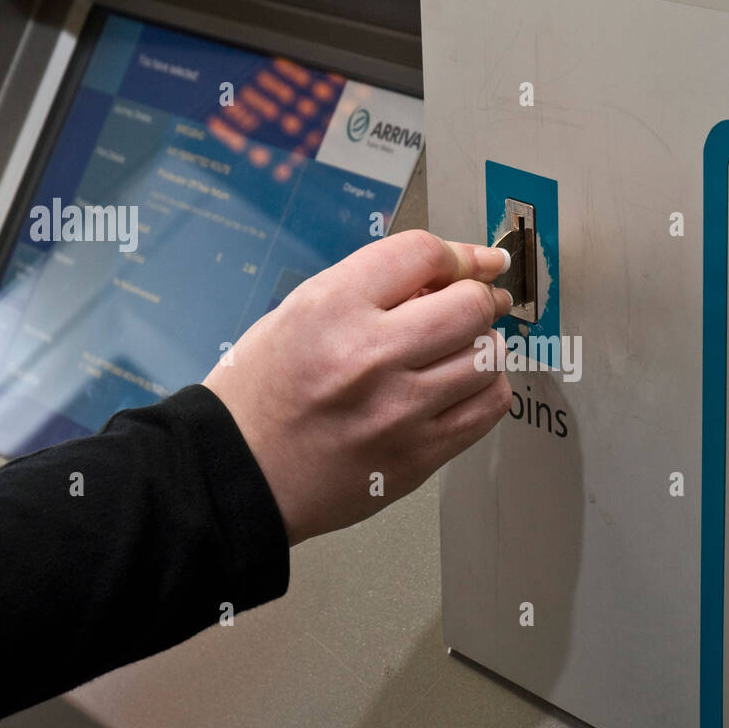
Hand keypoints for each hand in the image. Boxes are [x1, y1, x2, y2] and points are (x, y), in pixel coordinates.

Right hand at [204, 230, 512, 544]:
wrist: (240, 474)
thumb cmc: (262, 394)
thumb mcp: (299, 312)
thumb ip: (370, 289)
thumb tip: (443, 277)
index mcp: (332, 309)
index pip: (421, 254)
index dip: (460, 253)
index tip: (477, 263)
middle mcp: (369, 356)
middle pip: (469, 305)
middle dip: (482, 299)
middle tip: (481, 303)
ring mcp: (399, 410)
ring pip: (487, 357)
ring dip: (483, 346)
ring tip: (463, 350)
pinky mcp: (418, 455)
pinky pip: (488, 408)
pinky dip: (487, 389)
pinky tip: (465, 386)